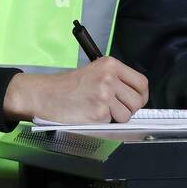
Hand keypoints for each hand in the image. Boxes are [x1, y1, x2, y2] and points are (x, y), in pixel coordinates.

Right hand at [4, 57, 148, 123]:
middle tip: (116, 109)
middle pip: (137, 101)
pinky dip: (102, 122)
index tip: (137, 100)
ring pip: (126, 115)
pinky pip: (111, 123)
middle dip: (130, 109)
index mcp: (110, 65)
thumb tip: (134, 95)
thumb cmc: (66, 85)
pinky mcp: (98, 113)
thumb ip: (116, 79)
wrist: (44, 94)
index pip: (141, 82)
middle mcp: (109, 78)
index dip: (141, 95)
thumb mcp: (94, 71)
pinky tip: (89, 114)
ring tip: (99, 110)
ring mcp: (104, 96)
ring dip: (116, 118)